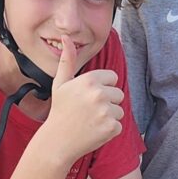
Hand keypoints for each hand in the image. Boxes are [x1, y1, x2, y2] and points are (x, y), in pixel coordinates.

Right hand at [43, 36, 123, 158]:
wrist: (57, 141)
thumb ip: (68, 60)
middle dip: (107, 102)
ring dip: (109, 117)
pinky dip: (109, 130)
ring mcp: (107, 111)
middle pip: (118, 94)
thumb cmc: (60, 110)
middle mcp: (100, 94)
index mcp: (90, 80)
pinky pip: (119, 125)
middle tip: (89, 111)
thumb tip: (66, 38)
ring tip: (91, 121)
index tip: (89, 96)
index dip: (103, 87)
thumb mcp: (61, 83)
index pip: (113, 77)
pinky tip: (94, 131)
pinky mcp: (112, 128)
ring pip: (119, 110)